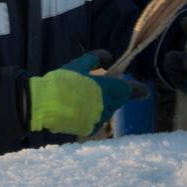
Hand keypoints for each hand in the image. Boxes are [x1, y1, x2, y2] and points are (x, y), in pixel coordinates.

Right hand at [27, 49, 146, 136]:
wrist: (42, 104)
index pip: (128, 90)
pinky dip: (92, 115)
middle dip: (114, 95)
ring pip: (107, 111)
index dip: (136, 90)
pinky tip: (78, 109)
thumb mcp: (79, 64)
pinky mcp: (90, 129)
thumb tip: (109, 57)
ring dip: (103, 105)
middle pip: (118, 100)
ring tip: (84, 98)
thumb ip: (96, 59)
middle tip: (100, 88)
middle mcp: (106, 105)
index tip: (144, 91)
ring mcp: (99, 119)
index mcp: (107, 88)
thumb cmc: (61, 81)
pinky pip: (97, 120)